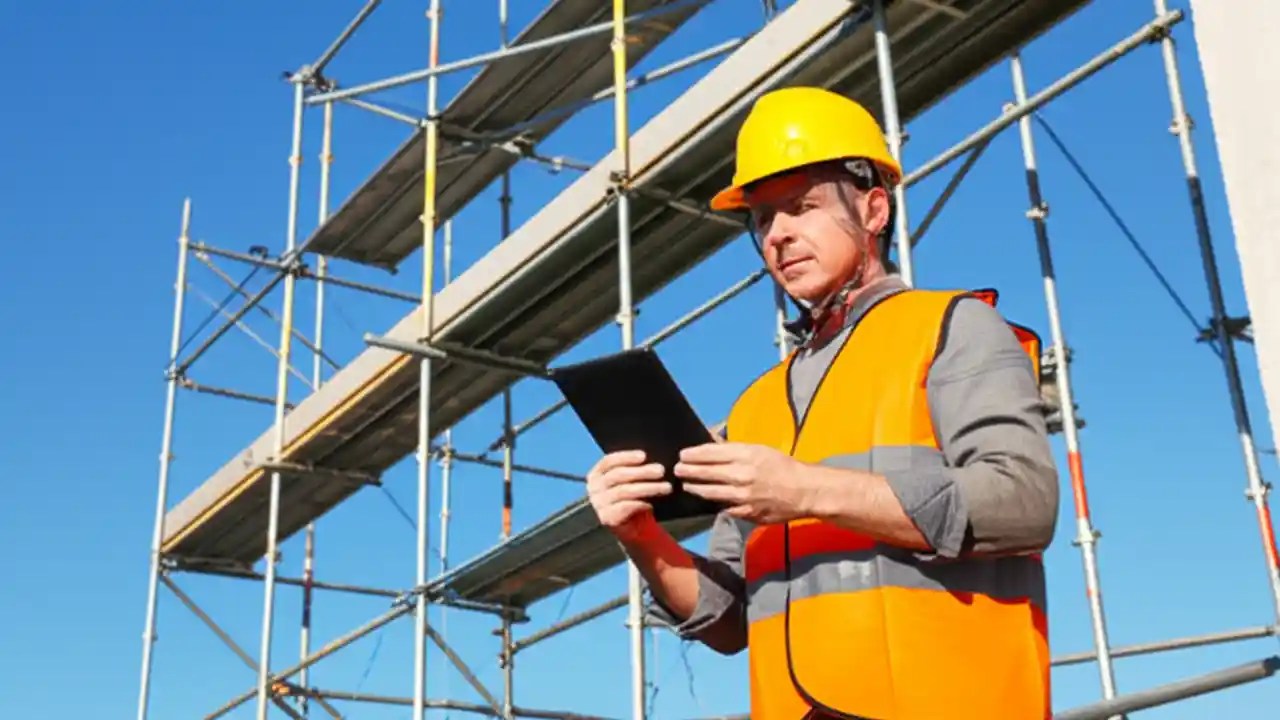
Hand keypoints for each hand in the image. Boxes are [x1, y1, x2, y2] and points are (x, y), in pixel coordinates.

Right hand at [586, 450, 672, 540]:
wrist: (628, 526)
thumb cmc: (630, 497)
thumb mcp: (628, 481)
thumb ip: (633, 469)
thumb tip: (652, 459)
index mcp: (596, 474)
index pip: (609, 461)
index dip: (626, 457)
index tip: (644, 456)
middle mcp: (594, 488)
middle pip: (618, 475)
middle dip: (641, 471)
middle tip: (660, 470)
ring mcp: (599, 504)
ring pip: (624, 491)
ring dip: (648, 487)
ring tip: (666, 487)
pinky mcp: (607, 517)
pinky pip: (626, 507)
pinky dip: (641, 503)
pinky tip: (652, 503)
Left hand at [674, 442, 814, 523]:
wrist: (804, 491)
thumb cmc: (782, 466)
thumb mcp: (759, 450)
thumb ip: (734, 448)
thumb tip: (711, 442)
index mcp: (746, 455)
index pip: (711, 452)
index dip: (693, 454)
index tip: (683, 454)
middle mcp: (742, 474)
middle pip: (706, 472)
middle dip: (688, 470)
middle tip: (677, 469)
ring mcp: (743, 496)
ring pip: (710, 492)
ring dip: (695, 488)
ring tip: (686, 485)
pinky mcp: (746, 512)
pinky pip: (724, 507)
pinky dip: (714, 503)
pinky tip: (706, 500)